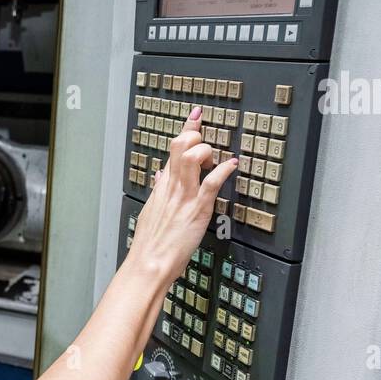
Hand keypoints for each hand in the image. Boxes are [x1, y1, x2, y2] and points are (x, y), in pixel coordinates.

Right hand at [128, 106, 237, 283]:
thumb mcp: (151, 212)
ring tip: (216, 158)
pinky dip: (223, 170)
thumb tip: (160, 176)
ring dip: (207, 150)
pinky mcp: (197, 209)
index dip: (186, 130)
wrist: (148, 263)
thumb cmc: (150, 245)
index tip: (196, 116)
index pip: (173, 150)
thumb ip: (158, 191)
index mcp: (162, 187)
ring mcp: (184, 196)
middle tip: (207, 141)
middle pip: (181, 146)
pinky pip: (211, 182)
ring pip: (193, 157)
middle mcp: (172, 187)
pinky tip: (232, 165)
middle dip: (196, 135)